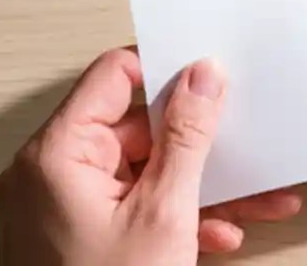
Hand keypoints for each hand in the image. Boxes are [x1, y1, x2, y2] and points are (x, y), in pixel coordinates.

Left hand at [0, 48, 301, 265]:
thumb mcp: (165, 212)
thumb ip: (186, 137)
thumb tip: (201, 78)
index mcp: (57, 155)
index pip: (113, 77)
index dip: (165, 71)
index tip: (210, 77)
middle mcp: (51, 174)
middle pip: (136, 128)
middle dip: (199, 143)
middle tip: (244, 143)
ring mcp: (64, 206)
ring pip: (145, 172)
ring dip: (201, 185)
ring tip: (255, 195)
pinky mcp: (82, 234)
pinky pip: (136, 205)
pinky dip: (178, 215)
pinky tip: (222, 231)